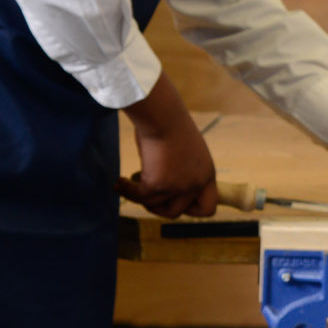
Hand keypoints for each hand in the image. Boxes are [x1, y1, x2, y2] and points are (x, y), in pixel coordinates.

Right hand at [118, 74, 217, 218]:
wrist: (163, 114)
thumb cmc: (170, 124)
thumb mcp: (186, 151)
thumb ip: (182, 171)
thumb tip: (165, 187)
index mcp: (207, 174)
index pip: (208, 207)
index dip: (190, 208)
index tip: (174, 198)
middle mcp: (196, 183)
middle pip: (177, 213)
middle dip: (159, 207)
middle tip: (147, 196)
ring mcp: (179, 186)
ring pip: (154, 206)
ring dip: (139, 197)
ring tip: (128, 185)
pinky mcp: (159, 184)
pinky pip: (138, 197)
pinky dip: (126, 191)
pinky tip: (119, 183)